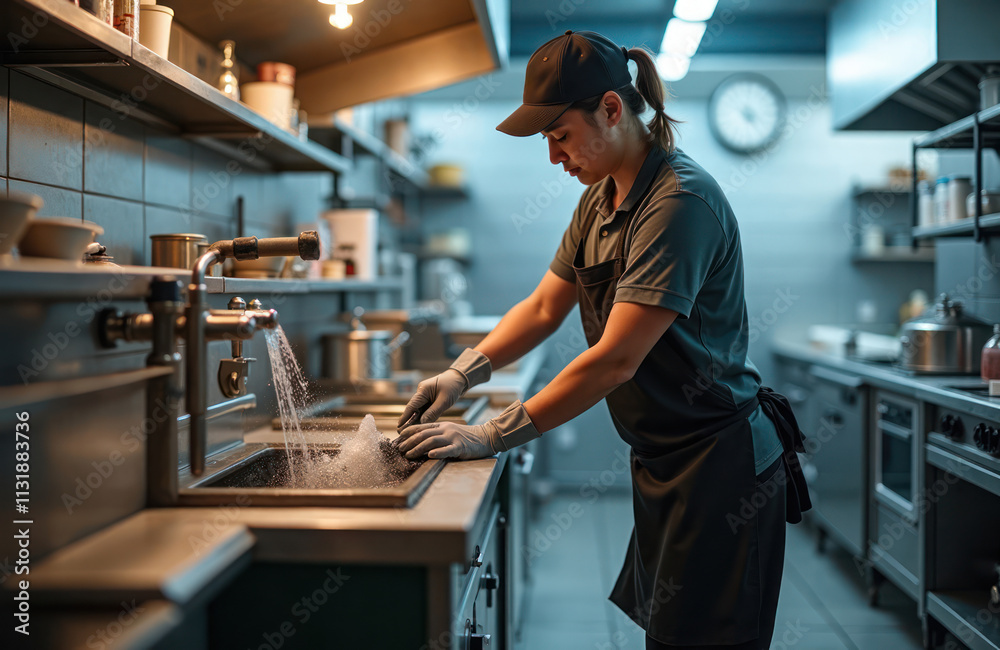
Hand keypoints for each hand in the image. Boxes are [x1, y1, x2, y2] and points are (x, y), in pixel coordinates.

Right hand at [396, 369, 467, 429]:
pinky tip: (419, 427)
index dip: (404, 417)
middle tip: (401, 433)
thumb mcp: (444, 400)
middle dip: (408, 421)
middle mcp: (421, 393)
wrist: (460, 378)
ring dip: (414, 421)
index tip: (399, 427)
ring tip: (409, 433)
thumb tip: (422, 422)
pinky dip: (422, 418)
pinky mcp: (430, 400)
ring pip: (418, 411)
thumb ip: (433, 412)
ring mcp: (425, 396)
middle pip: (412, 409)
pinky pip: (424, 410)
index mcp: (423, 390)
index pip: (411, 406)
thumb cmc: (453, 386)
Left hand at [396, 400, 541, 460]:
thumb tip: (421, 443)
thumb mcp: (450, 432)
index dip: (409, 432)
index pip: (422, 427)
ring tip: (408, 454)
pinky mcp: (461, 447)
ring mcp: (453, 438)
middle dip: (410, 442)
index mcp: (442, 426)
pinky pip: (448, 450)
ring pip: (432, 441)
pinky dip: (438, 452)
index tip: (398, 438)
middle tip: (400, 449)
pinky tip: (429, 456)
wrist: (486, 437)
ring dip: (418, 448)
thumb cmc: (467, 437)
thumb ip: (437, 435)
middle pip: (424, 434)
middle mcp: (446, 430)